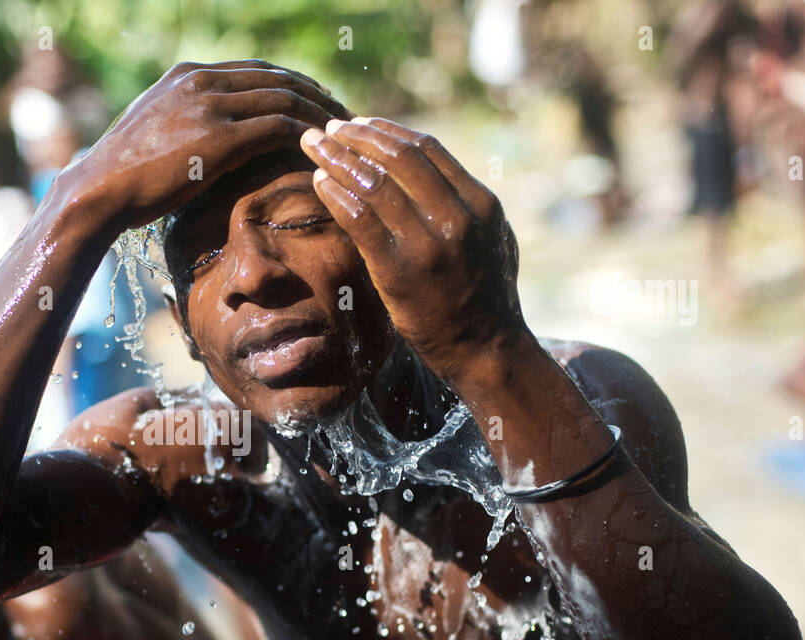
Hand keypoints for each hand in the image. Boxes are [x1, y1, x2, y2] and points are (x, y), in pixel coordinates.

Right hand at [73, 60, 350, 230]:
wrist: (98, 190)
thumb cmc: (122, 178)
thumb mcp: (156, 136)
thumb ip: (187, 127)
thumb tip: (211, 147)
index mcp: (188, 75)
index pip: (256, 71)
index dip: (293, 85)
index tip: (318, 104)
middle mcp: (201, 80)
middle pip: (277, 77)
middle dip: (316, 95)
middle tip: (344, 119)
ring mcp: (210, 105)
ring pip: (284, 97)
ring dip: (319, 115)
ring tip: (344, 136)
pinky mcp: (218, 136)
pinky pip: (277, 126)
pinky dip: (305, 135)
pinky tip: (322, 150)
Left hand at [299, 117, 526, 386]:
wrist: (485, 349)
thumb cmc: (485, 297)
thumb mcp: (491, 240)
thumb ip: (464, 206)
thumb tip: (431, 174)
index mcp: (480, 203)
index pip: (426, 149)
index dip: (387, 132)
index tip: (361, 124)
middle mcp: (457, 217)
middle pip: (398, 157)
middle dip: (358, 136)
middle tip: (328, 127)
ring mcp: (428, 244)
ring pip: (374, 183)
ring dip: (338, 158)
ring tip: (312, 145)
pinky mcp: (398, 271)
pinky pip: (359, 220)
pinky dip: (336, 195)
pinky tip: (319, 182)